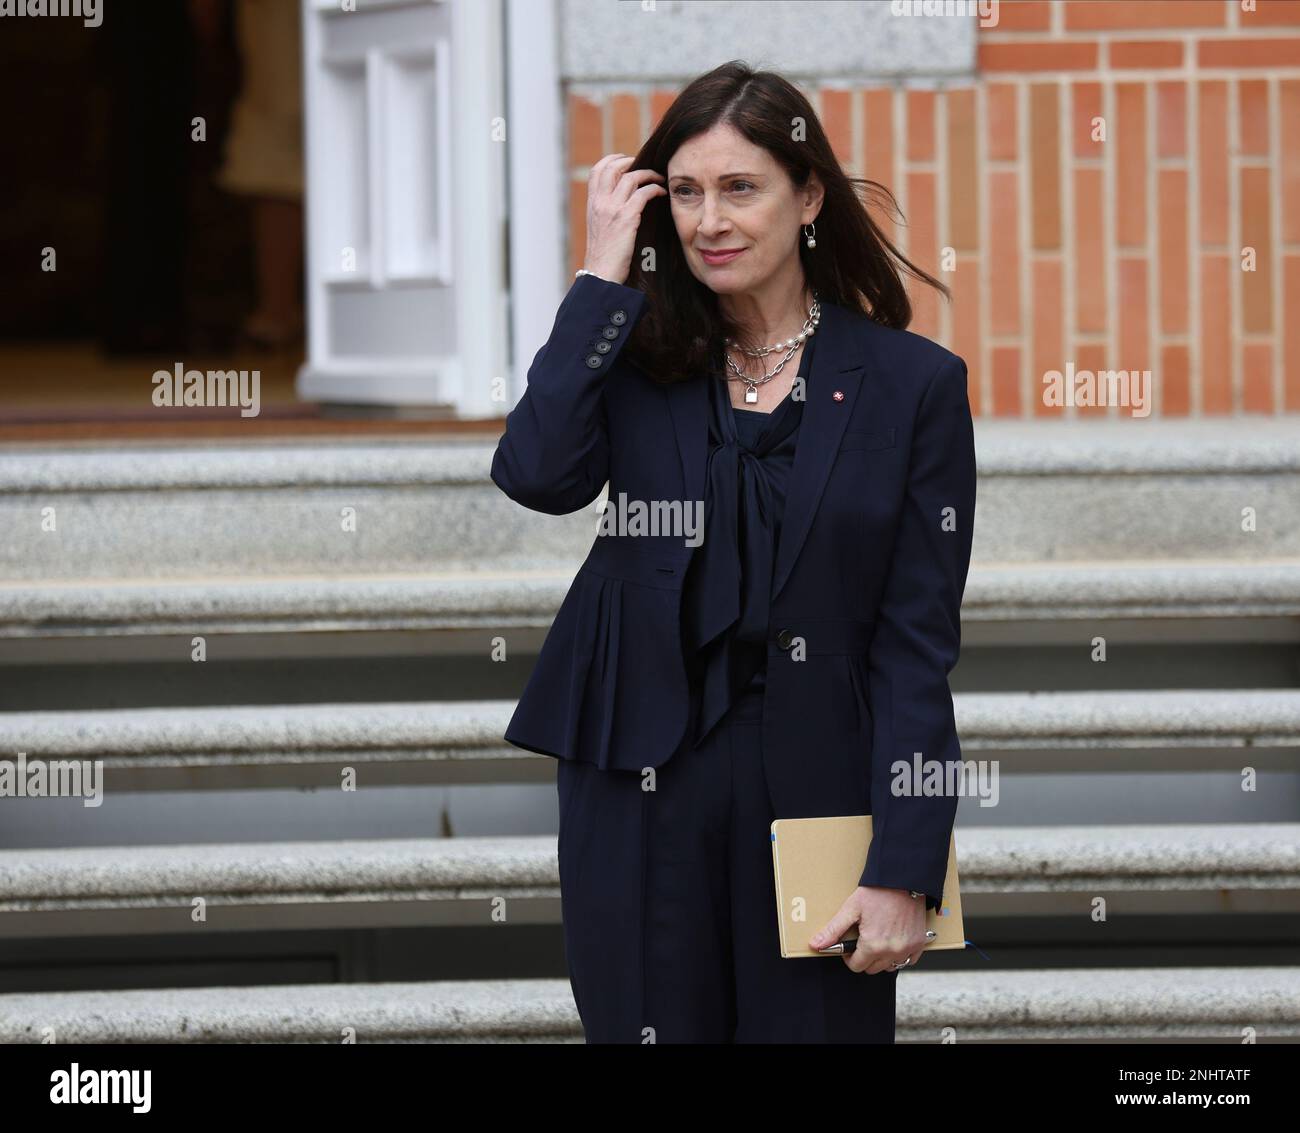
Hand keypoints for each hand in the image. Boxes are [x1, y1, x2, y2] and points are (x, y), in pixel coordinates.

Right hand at [582, 154, 666, 285]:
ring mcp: (612, 209)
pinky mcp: (626, 218)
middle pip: (613, 167)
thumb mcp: (598, 229)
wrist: (600, 274)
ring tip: (659, 178)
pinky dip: (655, 188)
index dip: (611, 160)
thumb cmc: (603, 256)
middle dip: (631, 161)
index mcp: (592, 204)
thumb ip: (605, 212)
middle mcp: (600, 202)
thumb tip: (619, 203)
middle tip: (646, 167)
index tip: (626, 162)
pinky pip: (643, 193)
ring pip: (631, 177)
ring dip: (648, 174)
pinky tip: (662, 192)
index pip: (596, 170)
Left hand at [808, 886, 927, 974]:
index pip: (856, 966)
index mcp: (873, 945)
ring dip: (881, 959)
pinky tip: (893, 941)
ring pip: (889, 967)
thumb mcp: (851, 909)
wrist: (903, 880)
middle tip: (863, 940)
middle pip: (872, 969)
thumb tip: (815, 944)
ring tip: (877, 940)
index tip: (850, 947)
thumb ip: (834, 930)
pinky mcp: (919, 944)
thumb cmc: (878, 892)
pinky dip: (899, 955)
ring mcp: (907, 949)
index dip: (849, 957)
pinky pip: (907, 960)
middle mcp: (892, 951)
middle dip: (864, 958)